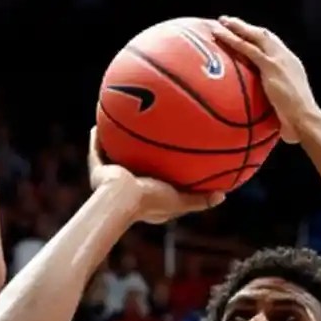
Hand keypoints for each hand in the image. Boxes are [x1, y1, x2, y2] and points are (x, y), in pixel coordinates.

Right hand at [87, 128, 223, 224]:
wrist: (122, 200)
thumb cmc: (151, 201)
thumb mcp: (180, 200)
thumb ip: (200, 199)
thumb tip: (223, 196)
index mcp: (142, 196)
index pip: (152, 180)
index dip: (159, 169)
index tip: (169, 156)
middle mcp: (124, 186)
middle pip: (131, 164)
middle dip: (136, 151)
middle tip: (145, 135)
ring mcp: (108, 178)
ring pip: (112, 155)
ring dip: (115, 141)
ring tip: (121, 122)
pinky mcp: (97, 170)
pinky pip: (97, 149)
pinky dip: (98, 137)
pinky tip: (100, 119)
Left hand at [210, 16, 320, 143]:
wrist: (305, 119)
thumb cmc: (296, 121)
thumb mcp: (285, 105)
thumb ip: (274, 100)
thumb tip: (266, 110)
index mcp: (291, 65)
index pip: (273, 45)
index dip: (258, 38)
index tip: (246, 34)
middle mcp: (286, 57)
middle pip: (264, 35)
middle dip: (246, 27)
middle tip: (229, 22)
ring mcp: (279, 60)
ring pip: (255, 36)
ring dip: (237, 27)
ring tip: (221, 22)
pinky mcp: (271, 66)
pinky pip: (247, 48)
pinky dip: (232, 39)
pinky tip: (220, 35)